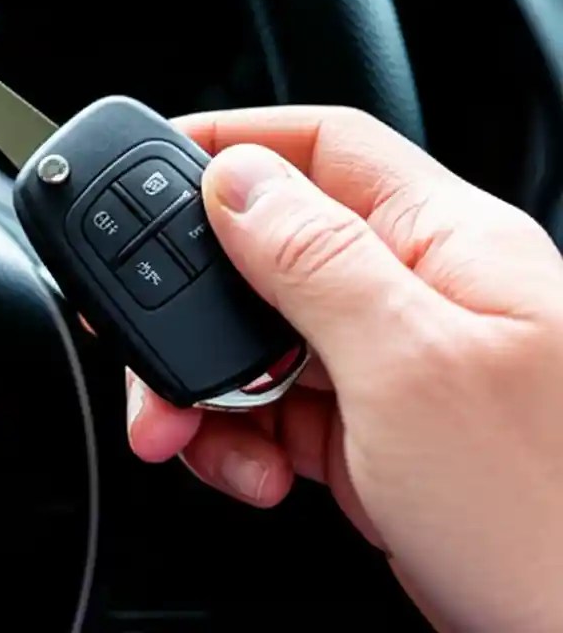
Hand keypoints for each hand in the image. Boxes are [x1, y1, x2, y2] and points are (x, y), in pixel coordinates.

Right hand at [125, 106, 562, 630]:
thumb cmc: (550, 519)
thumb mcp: (411, 369)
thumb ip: (315, 261)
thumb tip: (235, 178)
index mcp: (446, 246)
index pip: (323, 149)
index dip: (231, 143)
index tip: (145, 169)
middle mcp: (419, 298)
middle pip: (267, 256)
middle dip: (189, 304)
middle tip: (139, 351)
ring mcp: (394, 372)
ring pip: (257, 343)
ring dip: (203, 388)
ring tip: (189, 437)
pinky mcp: (374, 439)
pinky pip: (273, 414)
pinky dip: (237, 440)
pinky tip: (250, 473)